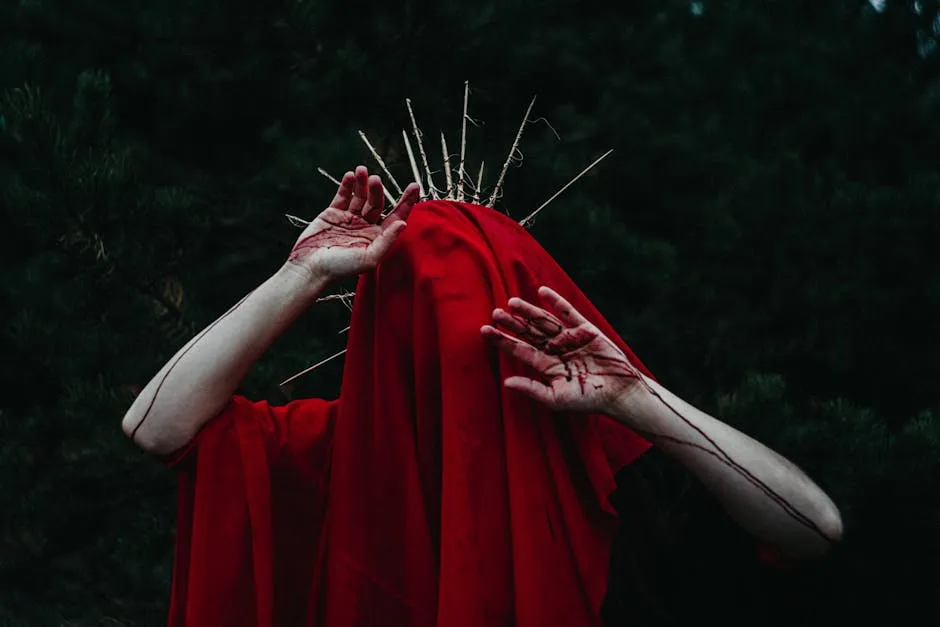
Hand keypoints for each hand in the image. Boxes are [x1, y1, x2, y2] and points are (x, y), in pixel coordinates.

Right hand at [286, 165, 420, 281]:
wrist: (310, 268)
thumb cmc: (340, 268)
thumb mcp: (368, 258)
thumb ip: (386, 241)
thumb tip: (403, 223)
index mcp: (377, 238)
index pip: (396, 216)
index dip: (406, 202)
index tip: (414, 186)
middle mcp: (365, 227)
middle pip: (377, 203)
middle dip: (377, 190)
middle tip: (375, 180)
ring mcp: (349, 219)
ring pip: (360, 197)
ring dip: (363, 184)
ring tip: (362, 171)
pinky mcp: (332, 214)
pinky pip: (343, 196)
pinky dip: (347, 186)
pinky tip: (351, 176)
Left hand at [481, 286, 643, 413]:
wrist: (620, 393)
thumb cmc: (588, 400)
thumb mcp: (556, 399)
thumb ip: (532, 389)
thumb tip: (506, 382)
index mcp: (546, 366)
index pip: (519, 350)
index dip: (502, 340)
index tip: (484, 330)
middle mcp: (555, 350)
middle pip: (529, 333)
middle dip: (513, 323)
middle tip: (495, 313)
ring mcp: (570, 338)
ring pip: (544, 321)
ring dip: (529, 311)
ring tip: (512, 302)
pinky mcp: (586, 330)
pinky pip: (568, 312)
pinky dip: (556, 301)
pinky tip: (542, 291)